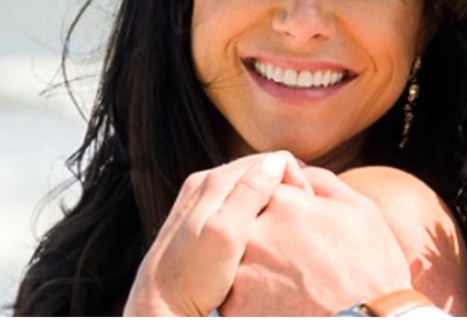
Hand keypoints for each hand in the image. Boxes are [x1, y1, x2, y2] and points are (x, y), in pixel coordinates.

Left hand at [123, 151, 309, 315]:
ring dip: (273, 200)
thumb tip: (275, 162)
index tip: (307, 206)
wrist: (159, 305)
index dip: (294, 179)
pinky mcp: (201, 219)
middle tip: (303, 216)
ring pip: (251, 189)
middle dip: (286, 188)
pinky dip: (258, 213)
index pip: (269, 161)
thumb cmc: (192, 277)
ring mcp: (202, 202)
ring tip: (287, 226)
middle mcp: (205, 184)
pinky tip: (265, 235)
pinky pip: (239, 205)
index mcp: (212, 181)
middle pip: (261, 172)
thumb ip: (248, 194)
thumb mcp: (225, 234)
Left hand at [221, 167, 413, 315]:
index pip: (268, 188)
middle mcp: (256, 232)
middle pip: (250, 222)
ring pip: (239, 257)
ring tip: (290, 280)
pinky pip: (235, 291)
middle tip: (298, 256)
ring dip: (257, 264)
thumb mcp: (359, 209)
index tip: (303, 225)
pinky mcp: (239, 305)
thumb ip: (322, 181)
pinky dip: (252, 294)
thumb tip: (300, 172)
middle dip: (268, 234)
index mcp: (283, 202)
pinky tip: (280, 300)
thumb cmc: (373, 267)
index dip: (287, 206)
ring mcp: (243, 271)